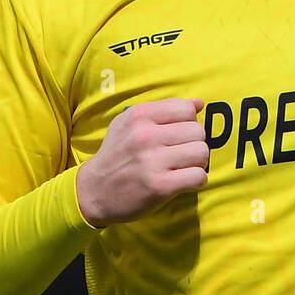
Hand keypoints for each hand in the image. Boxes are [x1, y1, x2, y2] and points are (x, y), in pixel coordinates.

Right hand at [77, 98, 207, 227]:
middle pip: (198, 131)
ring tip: (184, 167)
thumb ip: (163, 110)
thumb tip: (199, 103)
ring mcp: (152, 161)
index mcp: (139, 116)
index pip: (187, 109)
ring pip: (202, 152)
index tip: (179, 135)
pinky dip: (196, 181)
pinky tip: (184, 181)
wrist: (93, 191)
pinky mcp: (159, 186)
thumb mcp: (129, 124)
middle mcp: (145, 135)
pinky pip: (198, 177)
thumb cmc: (116, 155)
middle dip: (195, 143)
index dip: (189, 123)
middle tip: (182, 154)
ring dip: (198, 162)